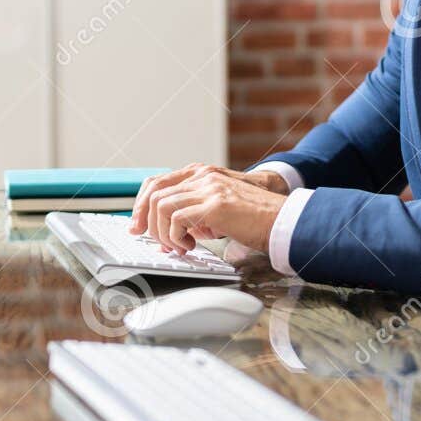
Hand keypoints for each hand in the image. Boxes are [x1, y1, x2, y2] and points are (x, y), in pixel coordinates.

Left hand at [141, 168, 286, 253]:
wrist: (283, 219)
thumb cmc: (255, 219)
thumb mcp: (219, 211)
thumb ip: (194, 216)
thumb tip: (169, 237)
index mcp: (202, 174)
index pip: (157, 182)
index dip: (141, 204)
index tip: (137, 225)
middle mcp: (202, 176)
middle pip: (153, 191)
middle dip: (144, 220)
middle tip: (150, 240)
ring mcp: (208, 188)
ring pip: (161, 206)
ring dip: (162, 232)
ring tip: (178, 246)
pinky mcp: (214, 205)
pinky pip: (177, 219)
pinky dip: (176, 237)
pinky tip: (190, 246)